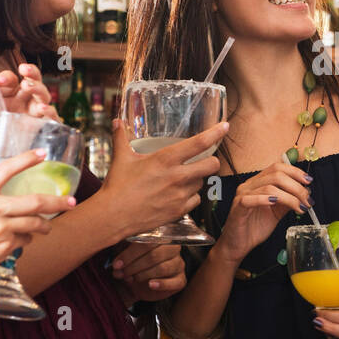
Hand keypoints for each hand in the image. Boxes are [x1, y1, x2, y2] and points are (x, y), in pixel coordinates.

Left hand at [0, 64, 56, 120]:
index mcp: (6, 95)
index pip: (11, 79)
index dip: (7, 77)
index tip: (0, 80)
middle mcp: (22, 101)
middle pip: (32, 82)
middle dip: (31, 74)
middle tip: (24, 71)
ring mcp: (32, 113)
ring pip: (43, 95)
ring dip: (39, 88)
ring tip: (29, 87)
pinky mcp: (41, 127)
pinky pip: (51, 117)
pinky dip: (50, 111)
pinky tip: (42, 108)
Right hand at [0, 150, 76, 291]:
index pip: (6, 170)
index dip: (26, 160)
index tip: (42, 154)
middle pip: (35, 202)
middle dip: (58, 202)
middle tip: (71, 202)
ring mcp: (0, 229)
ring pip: (34, 224)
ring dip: (44, 225)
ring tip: (46, 226)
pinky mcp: (5, 247)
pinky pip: (25, 240)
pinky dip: (26, 239)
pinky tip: (21, 239)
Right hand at [101, 119, 226, 239]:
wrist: (113, 216)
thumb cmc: (117, 185)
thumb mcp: (121, 158)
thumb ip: (121, 137)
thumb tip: (117, 121)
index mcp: (166, 159)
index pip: (199, 143)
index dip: (216, 133)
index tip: (225, 126)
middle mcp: (177, 177)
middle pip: (212, 165)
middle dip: (212, 161)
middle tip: (205, 159)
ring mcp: (180, 195)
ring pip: (202, 183)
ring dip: (198, 179)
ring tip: (183, 178)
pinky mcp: (179, 211)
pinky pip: (195, 201)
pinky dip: (191, 196)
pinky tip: (179, 194)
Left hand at [112, 243, 186, 301]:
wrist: (138, 283)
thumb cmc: (133, 263)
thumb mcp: (126, 252)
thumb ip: (123, 246)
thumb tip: (115, 248)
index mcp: (162, 236)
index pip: (147, 242)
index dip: (130, 254)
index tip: (116, 264)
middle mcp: (173, 248)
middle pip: (155, 255)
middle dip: (134, 266)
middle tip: (121, 273)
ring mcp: (179, 264)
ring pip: (162, 268)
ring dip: (142, 275)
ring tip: (131, 279)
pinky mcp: (181, 280)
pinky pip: (173, 282)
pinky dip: (160, 284)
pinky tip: (150, 285)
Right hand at [213, 159, 312, 262]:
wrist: (239, 245)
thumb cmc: (255, 227)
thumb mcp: (277, 212)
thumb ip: (288, 201)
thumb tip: (305, 193)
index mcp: (259, 182)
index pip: (278, 168)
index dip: (295, 172)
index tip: (308, 181)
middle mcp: (250, 185)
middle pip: (276, 175)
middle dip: (296, 186)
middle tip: (307, 200)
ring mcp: (242, 194)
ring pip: (268, 187)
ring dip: (289, 197)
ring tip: (299, 207)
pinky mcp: (238, 207)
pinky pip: (250, 199)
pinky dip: (265, 199)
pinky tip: (275, 203)